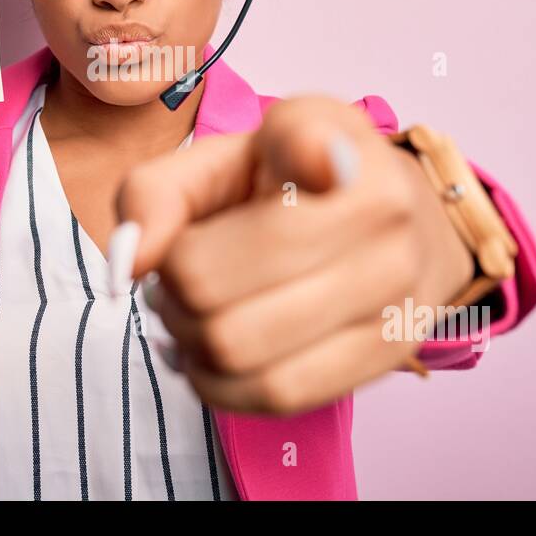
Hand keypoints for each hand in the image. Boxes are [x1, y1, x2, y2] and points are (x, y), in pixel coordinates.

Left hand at [110, 94, 473, 414]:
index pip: (283, 162)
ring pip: (238, 349)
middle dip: (167, 290)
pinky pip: (277, 394)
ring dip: (188, 342)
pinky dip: (222, 385)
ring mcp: (394, 288)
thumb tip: (129, 264)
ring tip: (190, 316)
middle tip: (172, 279)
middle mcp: (383, 212)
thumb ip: (155, 191)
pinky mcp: (388, 352)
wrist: (406, 219)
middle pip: (209, 285)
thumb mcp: (222, 157)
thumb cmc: (293, 182)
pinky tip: (213, 357)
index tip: (251, 194)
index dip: (254, 187)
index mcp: (335, 142)